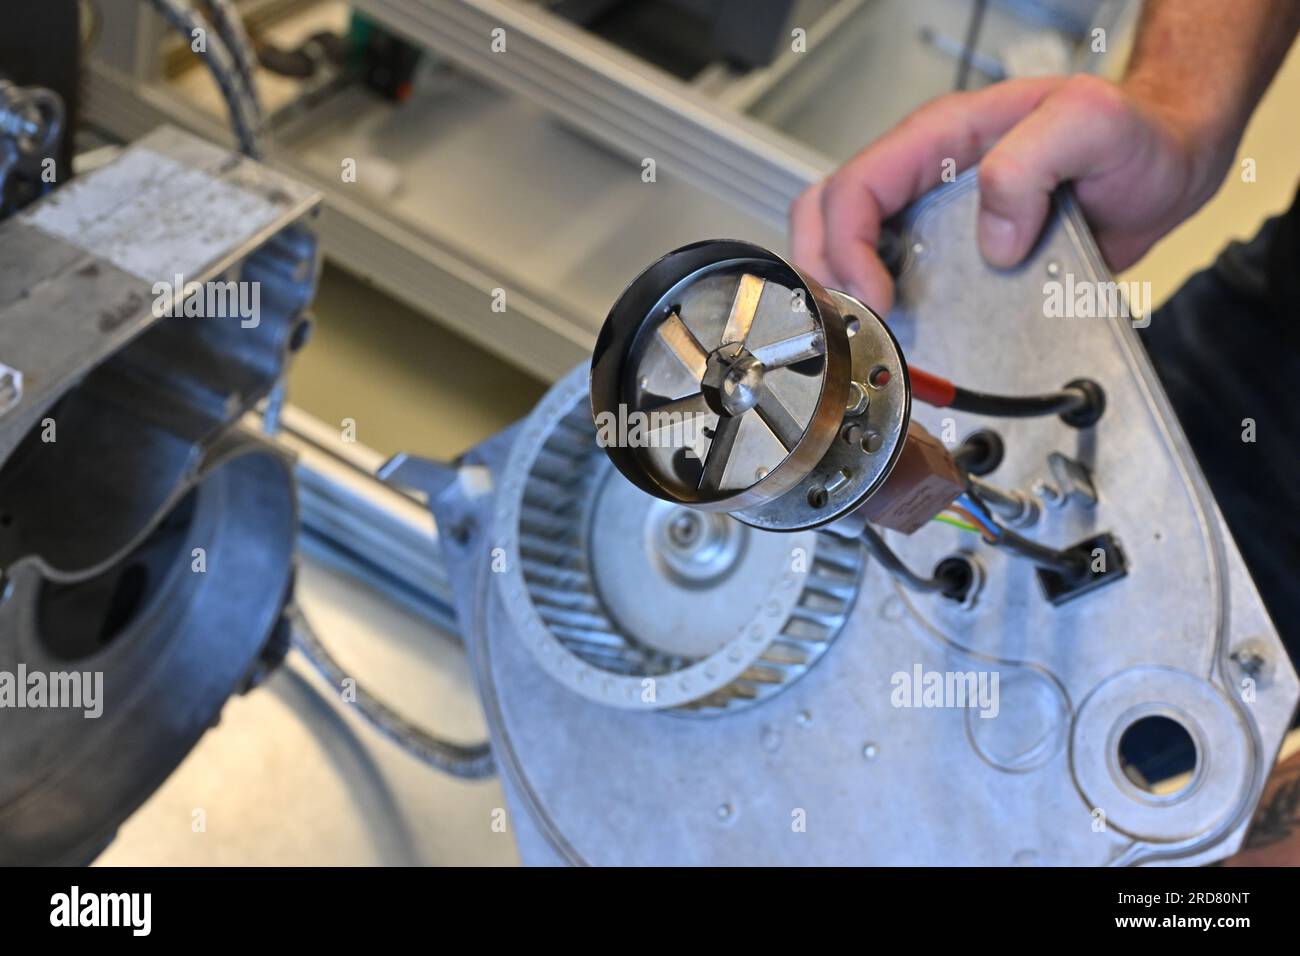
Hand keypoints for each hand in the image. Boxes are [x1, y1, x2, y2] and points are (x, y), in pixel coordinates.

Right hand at [789, 74, 1234, 313]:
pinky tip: (904, 330)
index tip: (877, 295)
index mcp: (940, 137)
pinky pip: (891, 277)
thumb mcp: (1092, 125)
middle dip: (824, 270)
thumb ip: (1031, 165)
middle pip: (824, 214)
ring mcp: (932, 217)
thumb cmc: (1132, 133)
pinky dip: (881, 307)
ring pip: (845, 246)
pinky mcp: (952, 255)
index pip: (854, 187)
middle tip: (852, 316)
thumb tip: (991, 239)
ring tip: (869, 326)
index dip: (848, 247)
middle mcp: (924, 176)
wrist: (1164, 166)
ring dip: (842, 290)